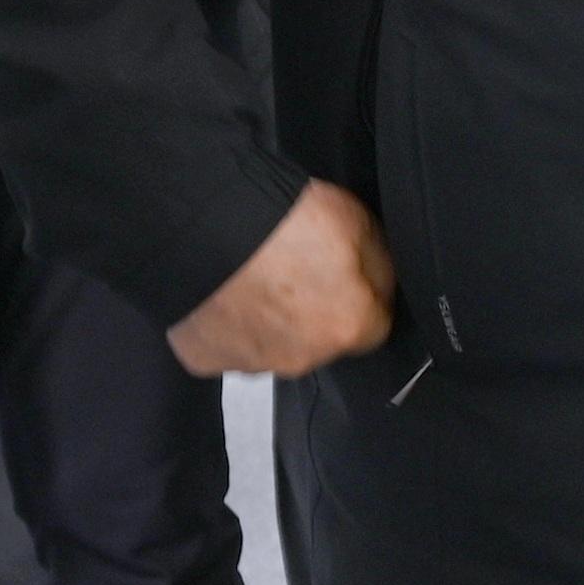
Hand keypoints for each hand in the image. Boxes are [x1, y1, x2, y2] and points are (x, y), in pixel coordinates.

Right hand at [172, 176, 392, 377]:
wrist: (205, 226)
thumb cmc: (285, 220)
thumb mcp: (358, 222)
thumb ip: (377, 264)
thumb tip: (379, 282)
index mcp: (349, 327)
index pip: (373, 325)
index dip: (360, 296)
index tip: (343, 274)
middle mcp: (303, 359)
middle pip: (319, 341)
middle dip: (312, 313)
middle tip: (292, 271)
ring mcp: (251, 364)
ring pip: (272, 347)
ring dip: (269, 321)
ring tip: (252, 279)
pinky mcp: (204, 359)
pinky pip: (225, 346)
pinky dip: (225, 325)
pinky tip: (221, 294)